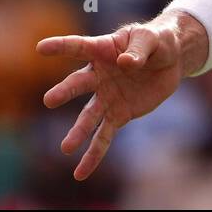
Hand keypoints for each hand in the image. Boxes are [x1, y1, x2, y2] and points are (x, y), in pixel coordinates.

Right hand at [37, 17, 191, 179]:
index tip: (41, 47)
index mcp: (103, 50)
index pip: (79, 46)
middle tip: (49, 100)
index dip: (61, 46)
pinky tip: (81, 173)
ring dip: (78, 132)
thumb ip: (138, 50)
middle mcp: (98, 75)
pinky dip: (93, 155)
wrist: (171, 60)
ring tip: (66, 147)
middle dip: (65, 92)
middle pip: (78, 84)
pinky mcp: (119, 114)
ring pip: (88, 116)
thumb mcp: (151, 38)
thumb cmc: (157, 41)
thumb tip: (125, 64)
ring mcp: (106, 97)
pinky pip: (104, 136)